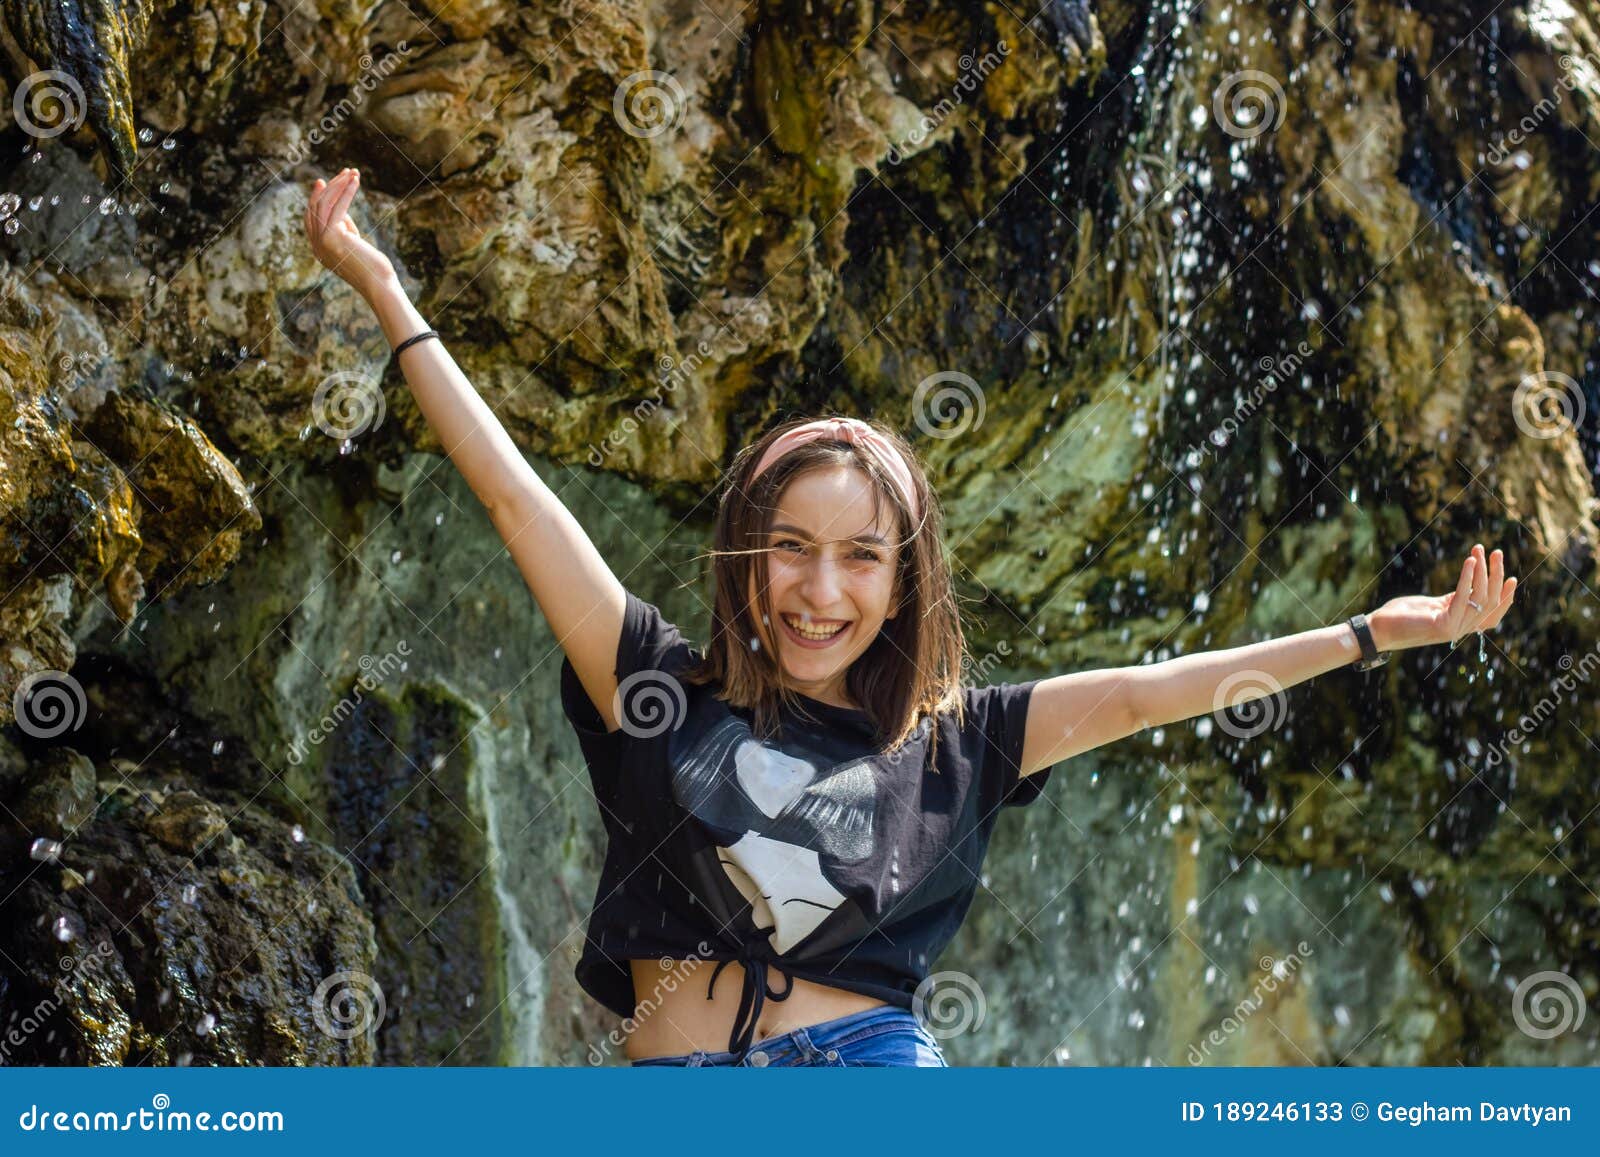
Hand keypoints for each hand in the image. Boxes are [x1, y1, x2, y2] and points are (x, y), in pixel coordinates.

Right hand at [304, 167, 395, 298]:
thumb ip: (345, 230)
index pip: (311, 218)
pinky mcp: (333, 236)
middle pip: (317, 207)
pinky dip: (347, 191)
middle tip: (344, 173)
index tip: (324, 182)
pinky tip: (355, 180)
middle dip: (331, 187)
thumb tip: (343, 211)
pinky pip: (338, 207)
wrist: (379, 286)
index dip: (316, 198)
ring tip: (352, 172)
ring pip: (325, 204)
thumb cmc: (373, 269)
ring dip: (339, 185)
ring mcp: (322, 241)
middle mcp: (316, 245)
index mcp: (319, 250)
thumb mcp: (354, 246)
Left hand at [1367, 543, 1517, 651]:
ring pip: (1480, 598)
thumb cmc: (1401, 615)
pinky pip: (1462, 597)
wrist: (1378, 630)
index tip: (1512, 578)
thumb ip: (1454, 599)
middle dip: (1496, 575)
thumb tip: (1472, 584)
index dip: (1505, 598)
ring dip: (1482, 571)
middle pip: (1490, 602)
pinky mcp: (1443, 625)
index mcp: (1460, 625)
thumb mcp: (1434, 605)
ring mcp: (1453, 630)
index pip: (1492, 616)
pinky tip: (1470, 561)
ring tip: (1480, 550)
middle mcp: (1460, 630)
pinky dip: (1468, 577)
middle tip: (1497, 552)